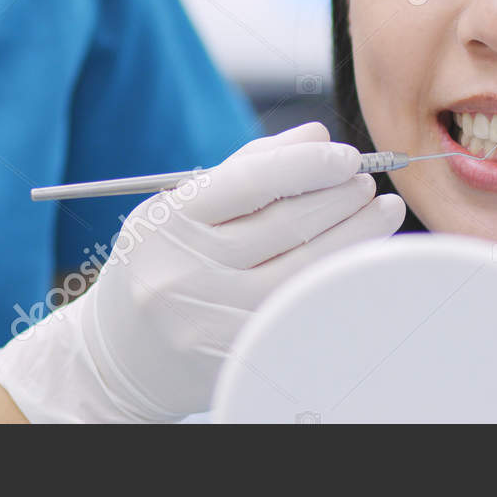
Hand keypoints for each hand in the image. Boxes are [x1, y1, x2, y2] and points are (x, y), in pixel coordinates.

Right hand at [0, 122, 405, 421]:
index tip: (346, 156)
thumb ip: (247, 168)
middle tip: (368, 182)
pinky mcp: (237, 356)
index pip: (252, 181)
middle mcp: (184, 272)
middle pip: (288, 224)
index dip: (309, 164)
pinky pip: (303, 308)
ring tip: (380, 212)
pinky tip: (357, 261)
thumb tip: (315, 136)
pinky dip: (336, 279)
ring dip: (355, 235)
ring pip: (307, 268)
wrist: (116, 360)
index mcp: (166, 223)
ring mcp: (212, 320)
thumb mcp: (179, 209)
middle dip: (342, 196)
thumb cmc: (157, 269)